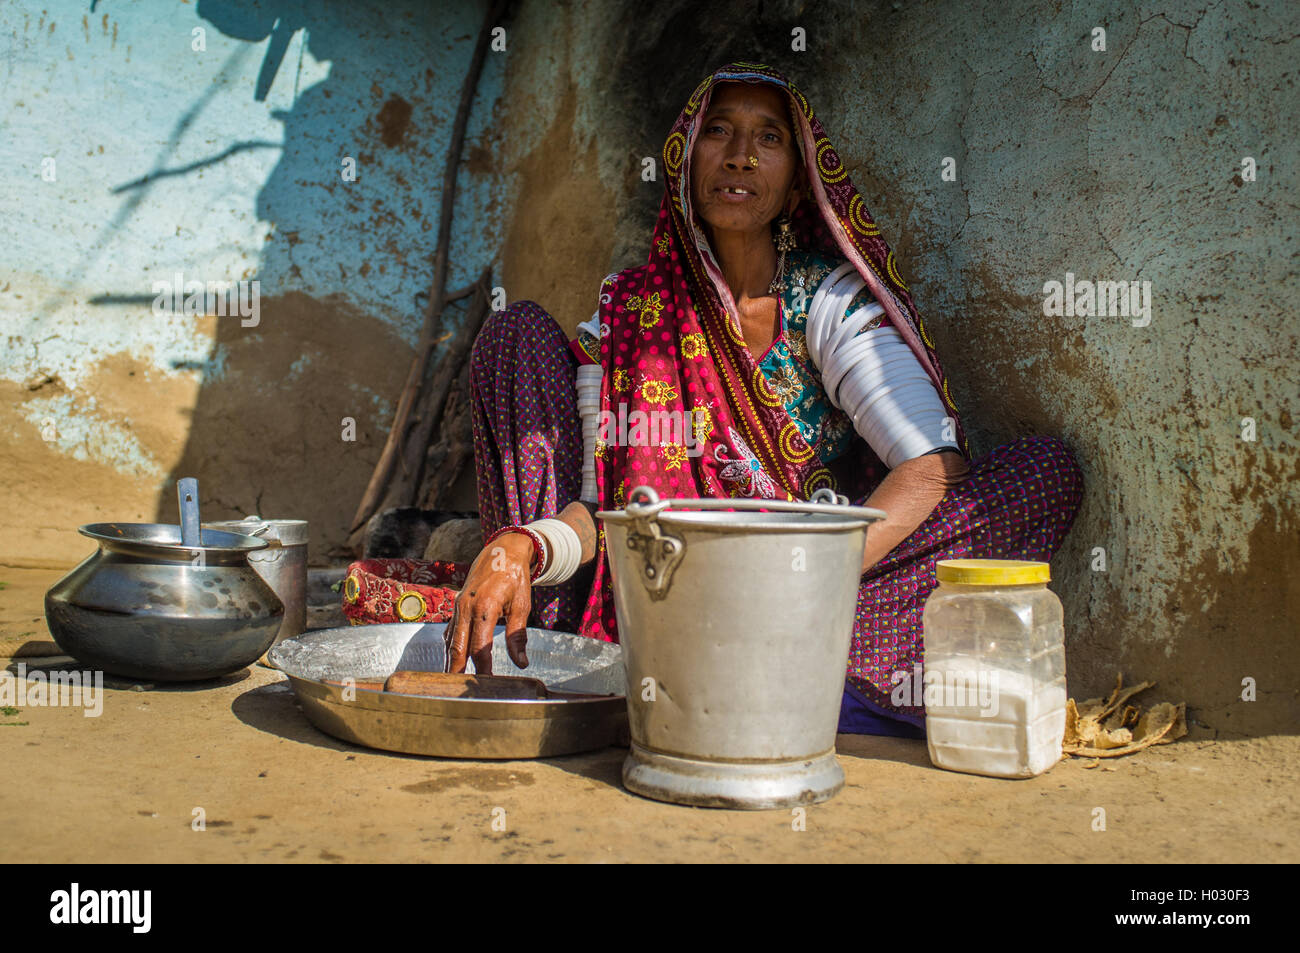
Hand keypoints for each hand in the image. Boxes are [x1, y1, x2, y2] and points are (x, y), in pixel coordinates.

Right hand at [444, 532, 533, 674]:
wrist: (503, 551)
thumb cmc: (515, 578)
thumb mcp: (521, 605)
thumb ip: (518, 636)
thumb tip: (521, 663)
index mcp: (485, 607)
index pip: (481, 646)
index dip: (483, 668)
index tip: (487, 684)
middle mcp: (466, 607)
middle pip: (458, 647)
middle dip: (457, 671)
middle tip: (458, 692)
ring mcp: (458, 606)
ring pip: (450, 640)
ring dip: (451, 662)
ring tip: (453, 683)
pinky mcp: (456, 605)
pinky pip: (450, 631)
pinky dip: (451, 647)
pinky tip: (453, 661)